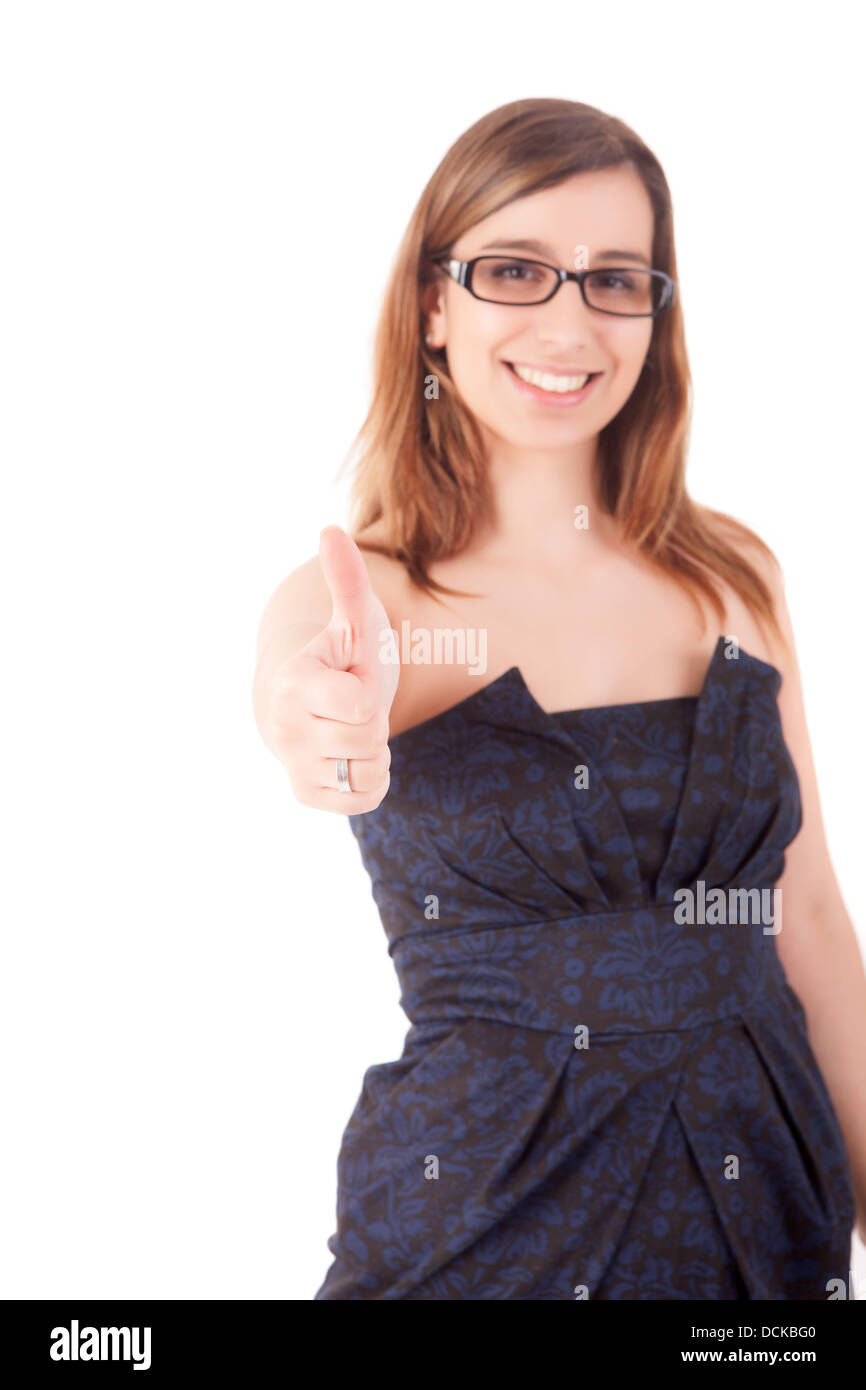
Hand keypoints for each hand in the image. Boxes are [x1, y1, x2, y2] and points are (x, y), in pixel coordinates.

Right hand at [260, 525, 398, 812]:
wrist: (310, 703)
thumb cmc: (339, 657)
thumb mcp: (353, 619)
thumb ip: (346, 580)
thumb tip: (330, 530)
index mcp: (295, 684)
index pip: (363, 708)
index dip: (371, 692)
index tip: (350, 678)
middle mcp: (284, 728)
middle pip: (370, 739)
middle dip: (376, 722)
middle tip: (355, 706)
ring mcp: (293, 764)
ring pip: (370, 773)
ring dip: (375, 751)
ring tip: (354, 729)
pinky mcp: (305, 794)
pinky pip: (364, 800)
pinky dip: (371, 781)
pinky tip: (352, 757)